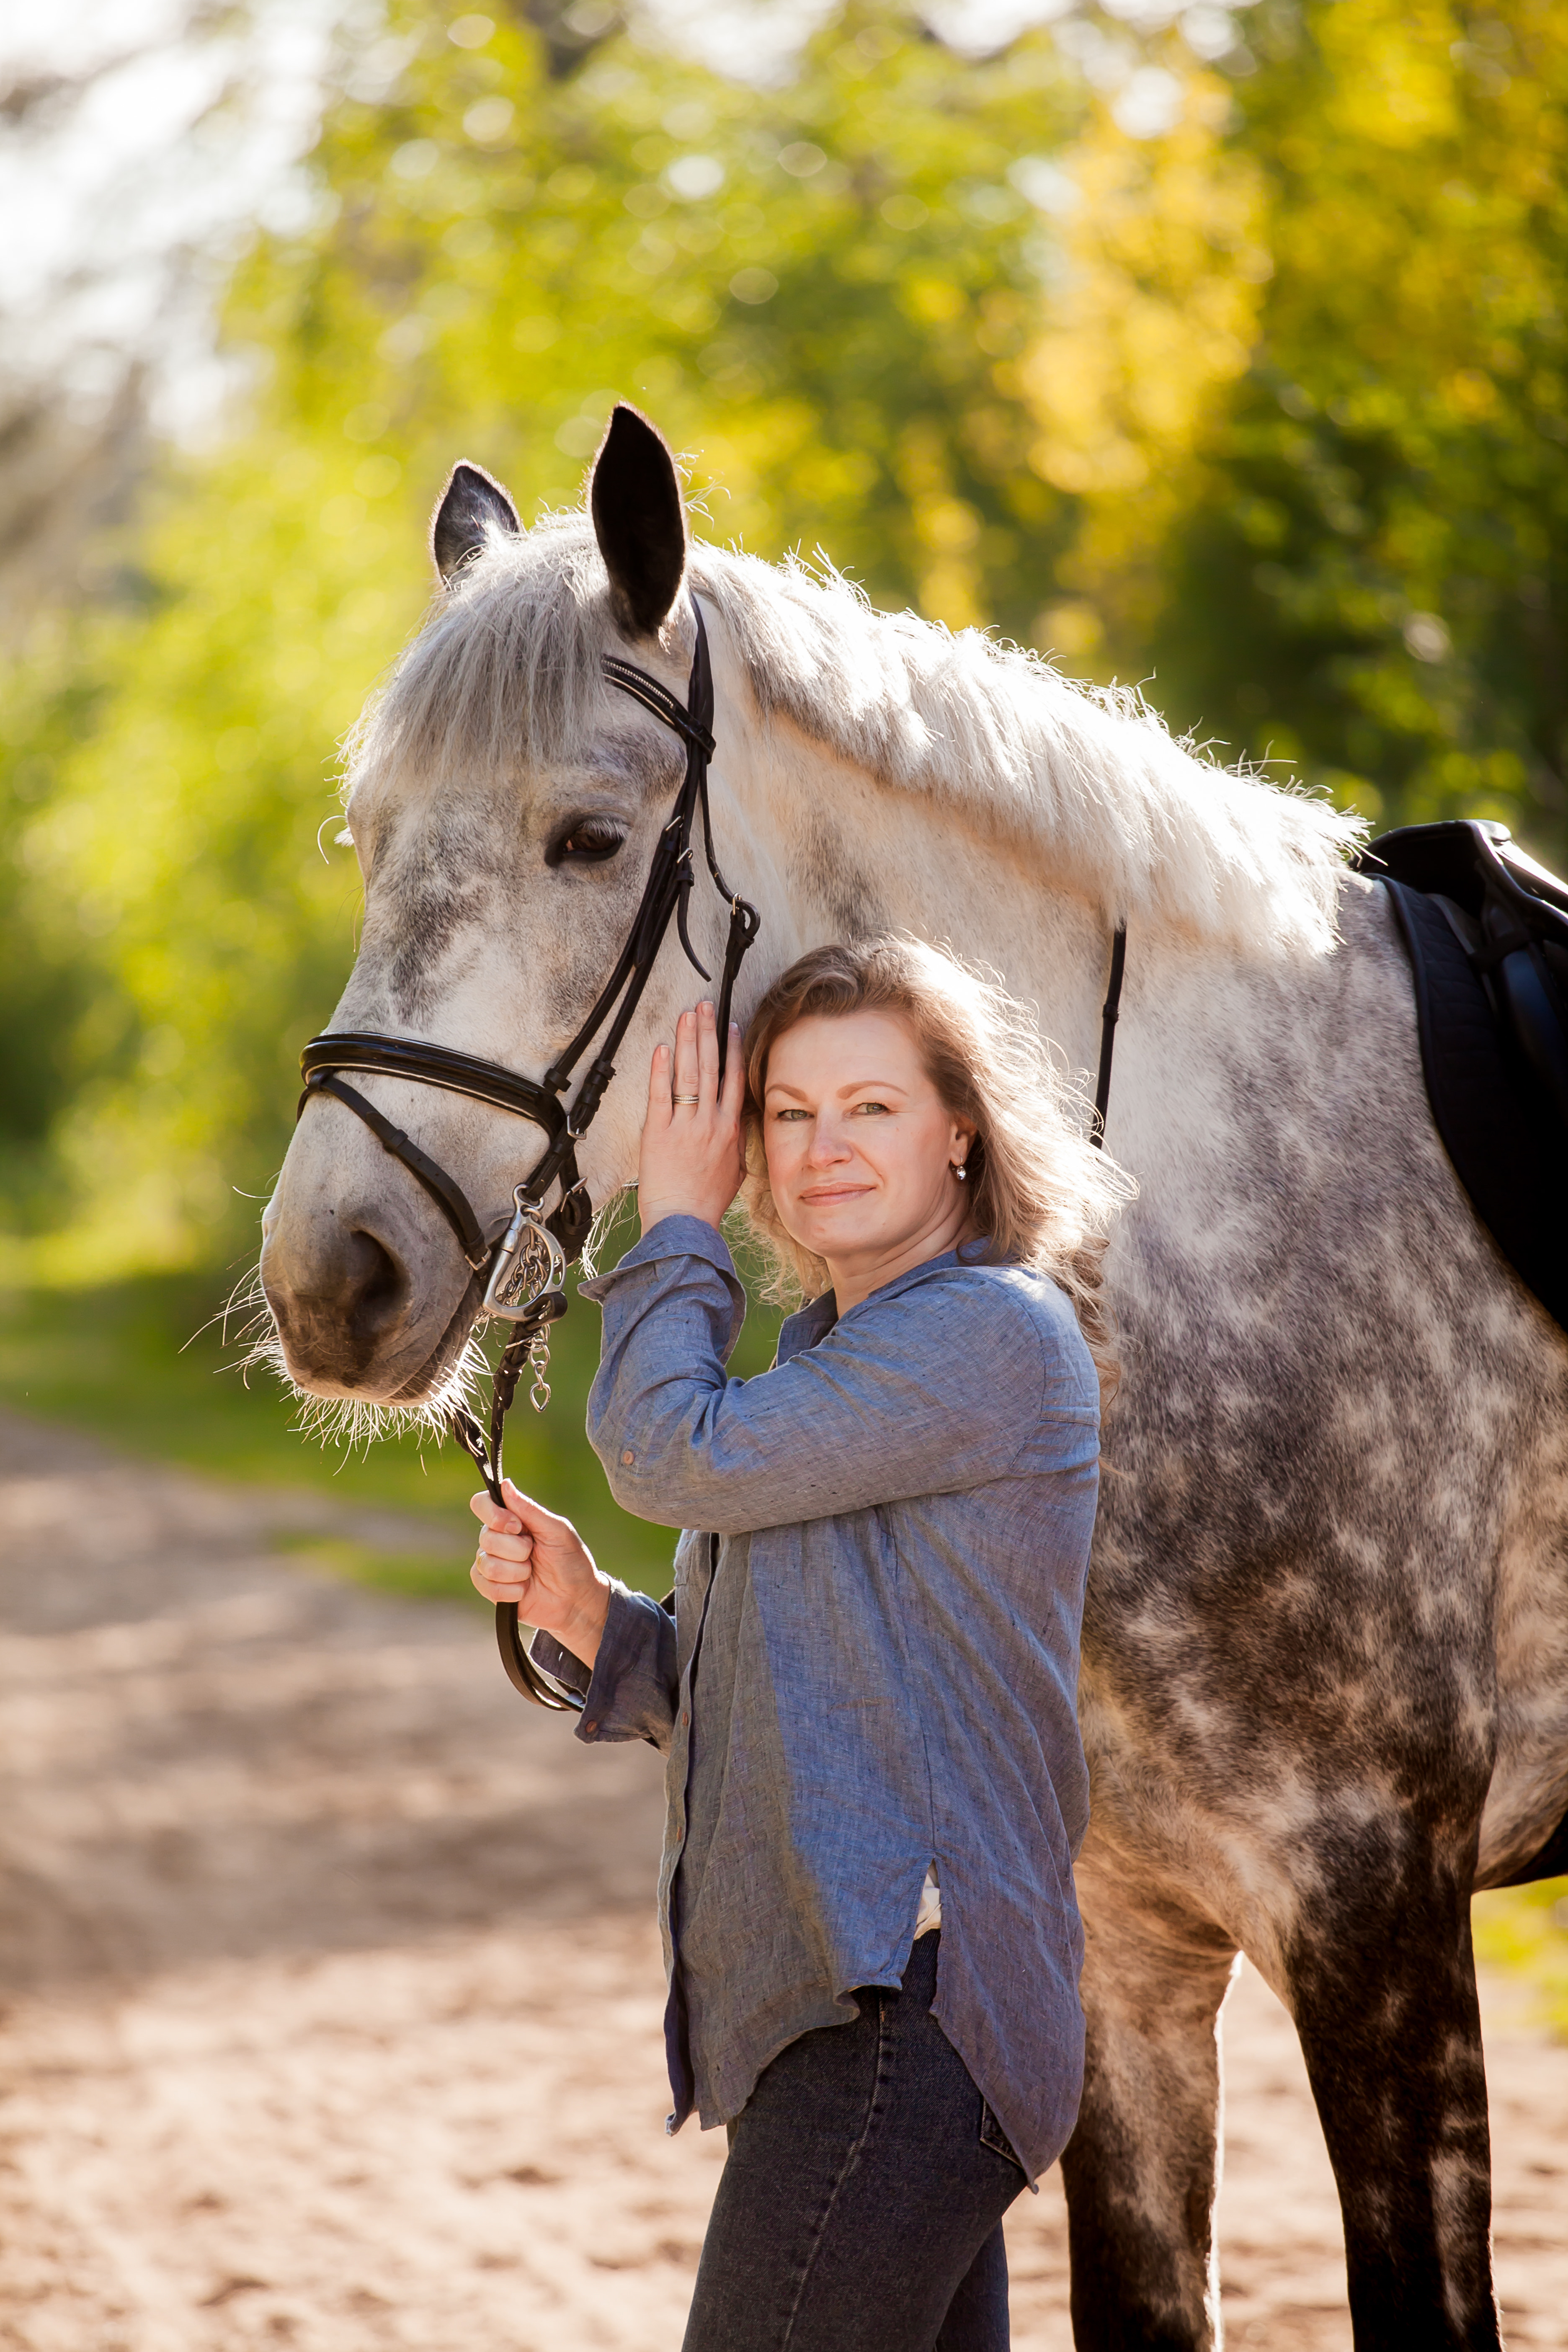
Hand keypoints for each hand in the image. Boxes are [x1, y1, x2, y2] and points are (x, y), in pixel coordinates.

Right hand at [470, 1479, 610, 1666]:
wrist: (577, 1599)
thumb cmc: (571, 1561)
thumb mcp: (557, 1531)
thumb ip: (530, 1509)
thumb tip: (505, 1484)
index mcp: (512, 1520)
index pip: (482, 1504)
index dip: (494, 1515)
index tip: (517, 1526)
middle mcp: (497, 1539)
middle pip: (486, 1537)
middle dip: (517, 1549)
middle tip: (534, 1554)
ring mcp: (492, 1564)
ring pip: (486, 1563)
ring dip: (516, 1571)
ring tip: (532, 1573)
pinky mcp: (491, 1589)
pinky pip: (485, 1585)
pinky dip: (511, 1590)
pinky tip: (525, 1590)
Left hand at [637, 998, 745, 1235]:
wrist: (685, 1224)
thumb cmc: (706, 1203)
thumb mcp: (734, 1172)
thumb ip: (736, 1144)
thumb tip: (738, 1126)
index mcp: (729, 1130)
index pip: (733, 1080)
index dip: (732, 1050)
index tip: (731, 1027)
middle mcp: (710, 1123)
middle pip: (712, 1068)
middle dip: (708, 1033)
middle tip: (706, 1006)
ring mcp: (685, 1126)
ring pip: (690, 1075)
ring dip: (688, 1041)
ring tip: (687, 1015)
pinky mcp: (659, 1133)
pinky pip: (661, 1095)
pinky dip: (661, 1070)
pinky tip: (662, 1048)